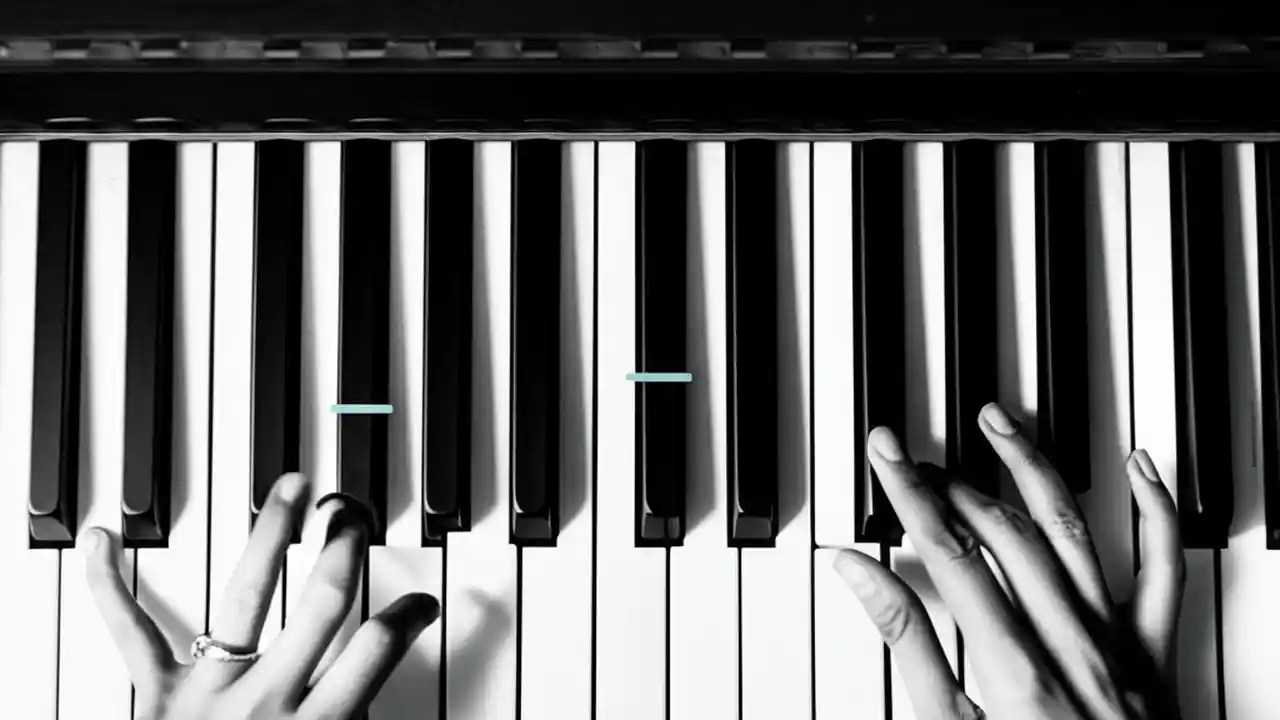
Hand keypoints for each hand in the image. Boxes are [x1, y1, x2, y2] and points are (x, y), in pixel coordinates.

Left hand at [85, 473, 438, 719]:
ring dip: (271, 533)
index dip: (409, 617)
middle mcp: (266, 702)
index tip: (421, 604)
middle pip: (321, 606)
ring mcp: (209, 693)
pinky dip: (107, 584)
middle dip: (345, 551)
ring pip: (246, 595)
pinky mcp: (157, 696)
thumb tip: (371, 706)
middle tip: (354, 518)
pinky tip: (104, 539)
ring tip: (290, 489)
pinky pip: (131, 634)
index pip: (377, 653)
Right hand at [833, 402, 1183, 719]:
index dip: (909, 491)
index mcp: (1014, 670)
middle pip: (1004, 534)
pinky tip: (1137, 466)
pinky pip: (1164, 571)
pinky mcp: (1156, 655)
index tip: (884, 450)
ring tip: (998, 421)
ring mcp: (1120, 646)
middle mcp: (1073, 646)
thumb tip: (859, 574)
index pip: (949, 552)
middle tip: (912, 450)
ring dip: (1032, 468)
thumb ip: (907, 646)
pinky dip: (1154, 511)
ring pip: (1074, 532)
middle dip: (951, 480)